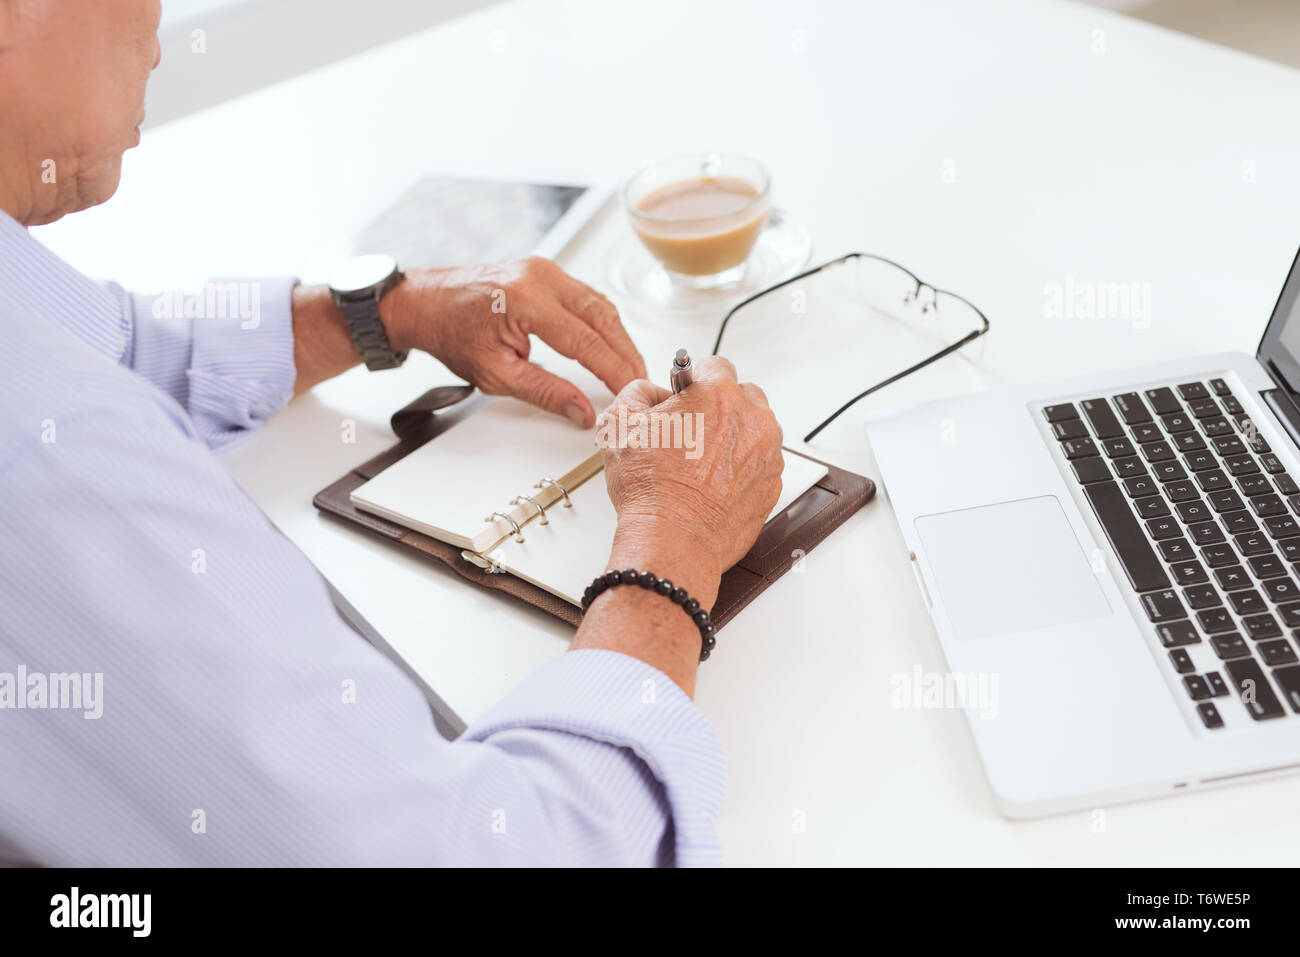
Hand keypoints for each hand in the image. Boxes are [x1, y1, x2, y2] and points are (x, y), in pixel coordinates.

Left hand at [382, 257, 645, 426]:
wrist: (427, 304)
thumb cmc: (452, 333)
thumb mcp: (496, 374)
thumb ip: (545, 392)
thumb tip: (582, 411)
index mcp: (526, 300)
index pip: (586, 341)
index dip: (614, 369)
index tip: (631, 390)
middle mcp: (539, 277)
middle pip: (602, 316)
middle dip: (626, 352)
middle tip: (640, 382)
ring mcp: (544, 269)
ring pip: (599, 304)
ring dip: (618, 336)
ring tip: (630, 367)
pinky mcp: (545, 271)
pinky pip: (586, 296)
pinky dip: (603, 322)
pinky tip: (611, 343)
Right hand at [597, 356, 783, 607]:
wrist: (673, 540)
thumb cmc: (650, 488)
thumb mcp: (618, 424)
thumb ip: (637, 391)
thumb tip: (651, 392)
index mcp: (718, 394)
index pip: (715, 365)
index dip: (693, 382)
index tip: (684, 398)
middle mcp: (752, 419)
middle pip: (743, 395)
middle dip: (720, 406)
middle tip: (691, 431)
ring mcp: (767, 453)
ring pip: (756, 430)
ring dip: (735, 436)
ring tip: (702, 461)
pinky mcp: (772, 484)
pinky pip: (761, 464)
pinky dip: (743, 468)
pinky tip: (714, 483)